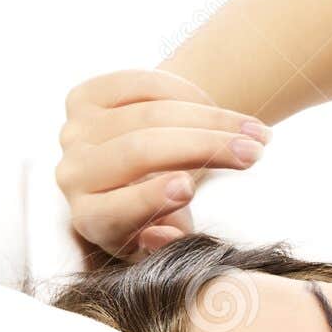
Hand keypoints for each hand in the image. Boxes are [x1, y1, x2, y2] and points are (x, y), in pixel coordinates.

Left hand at [56, 69, 269, 261]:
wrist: (133, 177)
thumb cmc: (157, 218)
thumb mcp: (166, 244)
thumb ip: (166, 246)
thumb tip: (161, 235)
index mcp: (94, 220)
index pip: (117, 210)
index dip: (152, 197)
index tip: (189, 187)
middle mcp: (74, 175)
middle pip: (140, 151)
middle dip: (204, 147)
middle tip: (254, 153)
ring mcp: (75, 132)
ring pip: (147, 114)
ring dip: (212, 117)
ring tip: (257, 132)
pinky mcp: (84, 98)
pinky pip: (140, 84)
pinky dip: (187, 92)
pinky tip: (216, 109)